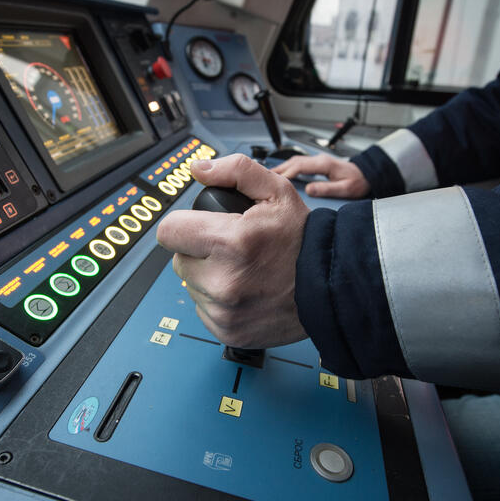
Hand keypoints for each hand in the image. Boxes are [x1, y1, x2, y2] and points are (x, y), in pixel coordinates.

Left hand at [156, 154, 309, 347]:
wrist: (330, 286)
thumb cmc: (302, 239)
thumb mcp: (276, 191)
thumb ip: (235, 171)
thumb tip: (198, 169)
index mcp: (230, 242)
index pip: (169, 231)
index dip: (184, 225)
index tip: (201, 227)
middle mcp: (222, 281)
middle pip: (178, 259)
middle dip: (199, 251)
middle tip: (231, 249)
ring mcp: (223, 311)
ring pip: (191, 285)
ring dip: (208, 276)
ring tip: (241, 270)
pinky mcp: (226, 331)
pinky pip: (203, 309)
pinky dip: (218, 301)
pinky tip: (244, 291)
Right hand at [272, 153, 369, 198]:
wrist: (367, 175)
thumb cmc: (359, 182)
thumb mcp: (346, 189)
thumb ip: (327, 189)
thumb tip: (309, 189)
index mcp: (324, 164)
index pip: (299, 166)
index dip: (285, 173)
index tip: (274, 180)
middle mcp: (320, 159)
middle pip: (293, 161)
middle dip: (278, 169)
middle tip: (263, 177)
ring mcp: (318, 160)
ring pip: (294, 161)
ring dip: (281, 167)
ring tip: (267, 176)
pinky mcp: (317, 164)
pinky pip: (298, 164)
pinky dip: (287, 168)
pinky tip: (281, 174)